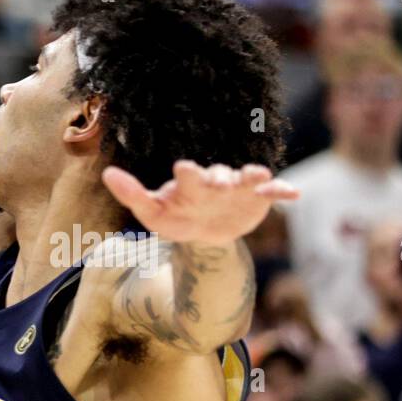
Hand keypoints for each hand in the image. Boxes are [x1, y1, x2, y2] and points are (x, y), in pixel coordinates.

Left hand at [101, 160, 297, 245]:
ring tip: (258, 175)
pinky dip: (282, 190)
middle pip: (220, 176)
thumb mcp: (151, 211)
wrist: (202, 232)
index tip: (183, 168)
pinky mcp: (258, 199)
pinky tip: (294, 193)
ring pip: (247, 179)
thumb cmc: (174, 217)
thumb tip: (107, 174)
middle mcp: (216, 181)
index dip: (187, 173)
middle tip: (220, 183)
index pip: (188, 176)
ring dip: (252, 177)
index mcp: (190, 184)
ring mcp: (239, 189)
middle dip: (221, 178)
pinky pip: (272, 192)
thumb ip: (131, 194)